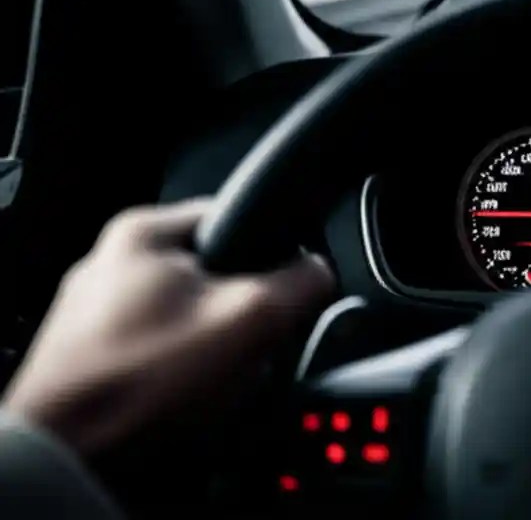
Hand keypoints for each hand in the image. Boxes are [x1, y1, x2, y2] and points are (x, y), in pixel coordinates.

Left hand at [1, 199, 333, 454]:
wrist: (68, 455)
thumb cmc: (142, 381)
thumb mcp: (251, 319)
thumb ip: (301, 284)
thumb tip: (320, 273)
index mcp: (143, 231)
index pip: (237, 218)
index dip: (273, 256)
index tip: (281, 294)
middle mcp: (112, 261)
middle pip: (217, 275)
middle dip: (240, 314)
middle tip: (245, 347)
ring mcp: (97, 310)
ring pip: (191, 319)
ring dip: (212, 348)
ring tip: (209, 378)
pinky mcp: (93, 354)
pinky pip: (162, 352)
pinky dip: (179, 372)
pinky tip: (181, 396)